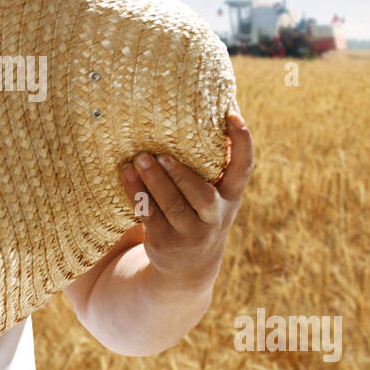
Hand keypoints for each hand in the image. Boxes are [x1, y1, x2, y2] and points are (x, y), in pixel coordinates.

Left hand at [118, 110, 253, 293]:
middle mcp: (214, 217)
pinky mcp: (164, 241)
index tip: (233, 115)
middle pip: (202, 197)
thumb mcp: (216, 192)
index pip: (244, 168)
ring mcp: (189, 233)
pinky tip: (125, 174)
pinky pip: (149, 216)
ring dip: (155, 182)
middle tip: (163, 153)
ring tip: (139, 159)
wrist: (189, 269)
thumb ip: (214, 159)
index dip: (242, 142)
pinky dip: (136, 194)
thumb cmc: (201, 211)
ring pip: (173, 207)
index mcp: (231, 197)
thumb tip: (212, 101)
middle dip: (183, 176)